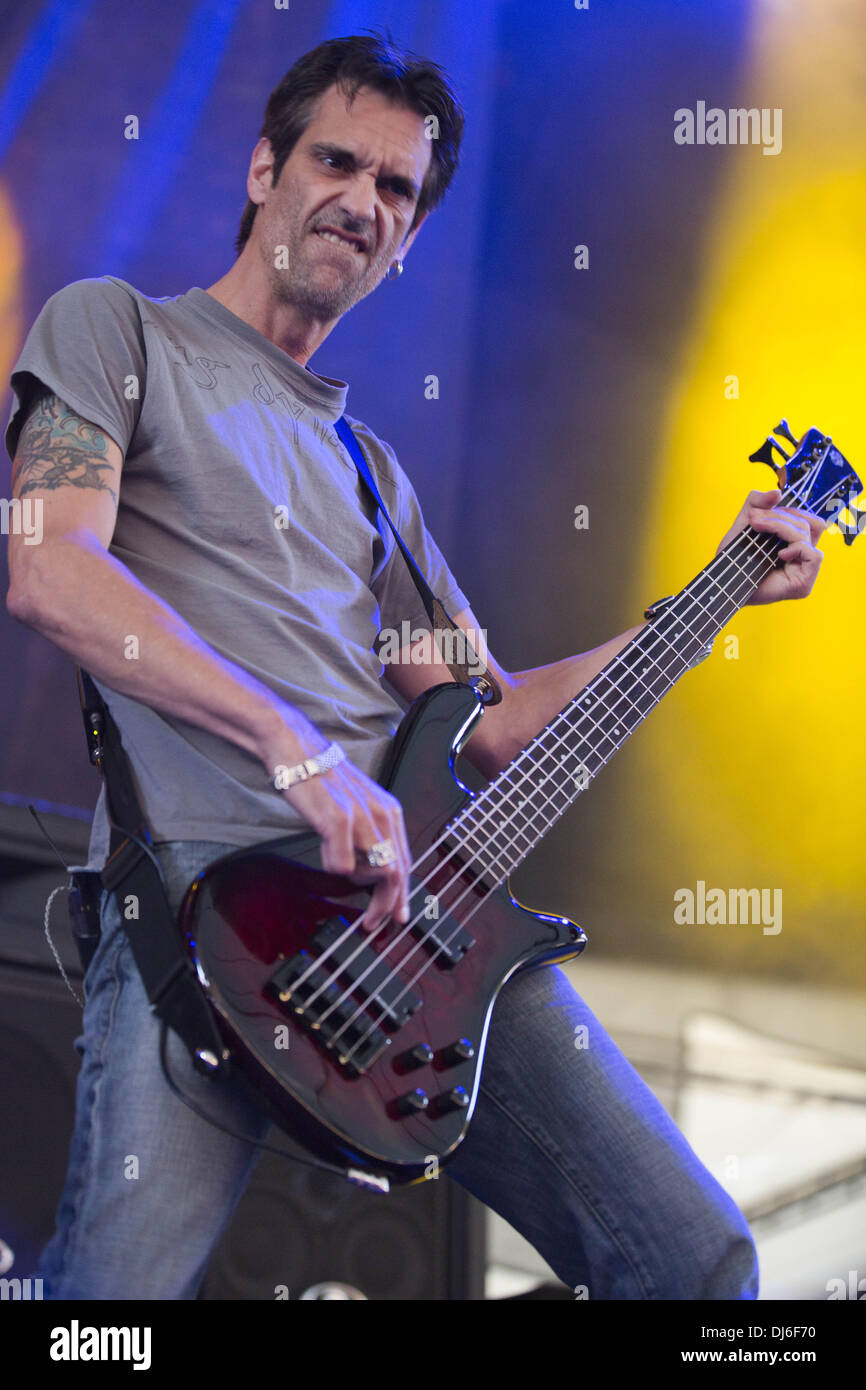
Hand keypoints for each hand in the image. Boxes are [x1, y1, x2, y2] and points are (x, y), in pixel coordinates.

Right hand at [264, 723, 410, 930]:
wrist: (294, 746)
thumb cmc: (320, 777)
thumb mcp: (356, 804)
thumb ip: (369, 833)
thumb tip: (371, 870)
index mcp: (389, 811)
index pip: (405, 863)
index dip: (402, 896)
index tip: (395, 917)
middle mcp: (381, 814)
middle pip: (397, 873)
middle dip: (387, 905)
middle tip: (373, 923)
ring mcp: (361, 817)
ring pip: (378, 872)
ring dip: (359, 884)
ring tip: (338, 868)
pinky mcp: (337, 819)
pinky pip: (341, 865)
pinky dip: (333, 868)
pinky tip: (324, 852)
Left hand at [715, 489, 825, 604]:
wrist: (723, 583)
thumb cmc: (734, 559)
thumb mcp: (743, 523)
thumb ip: (756, 503)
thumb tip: (777, 492)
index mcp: (793, 543)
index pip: (806, 518)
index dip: (787, 510)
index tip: (758, 513)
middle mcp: (801, 556)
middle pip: (806, 523)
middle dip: (778, 517)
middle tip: (753, 520)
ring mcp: (803, 571)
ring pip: (807, 534)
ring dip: (780, 527)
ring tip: (757, 528)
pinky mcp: (803, 584)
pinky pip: (814, 555)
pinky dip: (797, 549)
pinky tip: (779, 554)